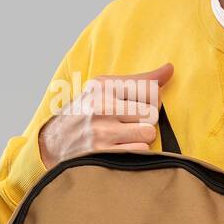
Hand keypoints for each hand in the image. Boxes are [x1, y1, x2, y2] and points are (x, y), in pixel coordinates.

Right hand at [38, 62, 173, 166]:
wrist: (53, 142)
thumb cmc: (86, 113)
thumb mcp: (106, 89)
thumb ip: (140, 80)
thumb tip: (170, 69)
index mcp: (104, 86)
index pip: (150, 89)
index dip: (154, 100)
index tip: (141, 105)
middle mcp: (102, 106)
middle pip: (152, 114)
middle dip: (147, 121)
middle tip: (130, 124)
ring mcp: (101, 132)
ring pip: (149, 134)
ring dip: (142, 138)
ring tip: (125, 136)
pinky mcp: (103, 154)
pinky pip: (140, 152)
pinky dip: (135, 153)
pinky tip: (120, 149)